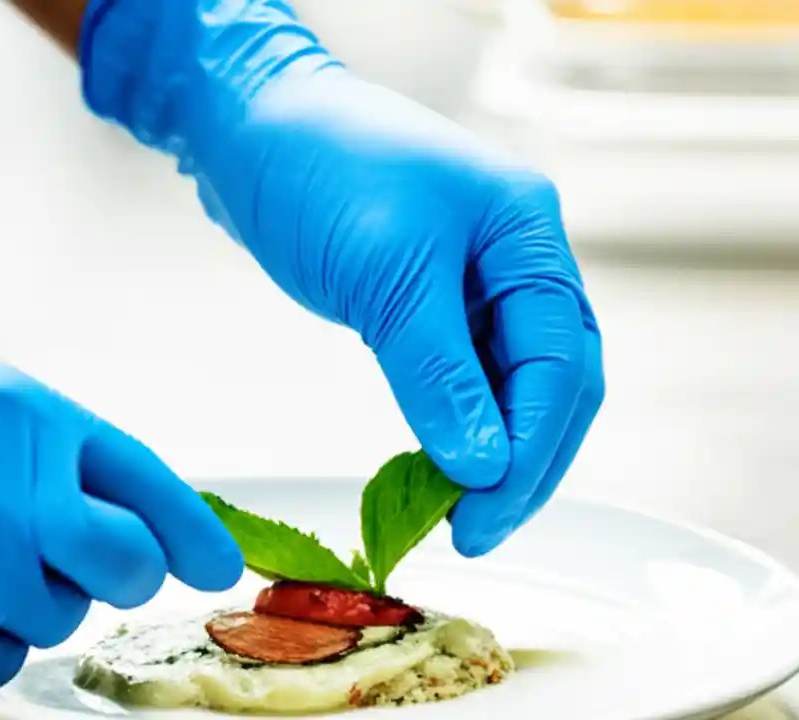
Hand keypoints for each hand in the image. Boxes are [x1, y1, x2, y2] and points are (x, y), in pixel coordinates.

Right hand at [0, 270, 242, 687]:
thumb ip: (30, 449)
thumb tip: (94, 503)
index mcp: (16, 412)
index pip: (146, 485)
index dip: (190, 534)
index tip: (214, 565)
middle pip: (119, 569)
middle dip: (106, 576)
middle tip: (60, 564)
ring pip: (47, 623)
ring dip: (14, 604)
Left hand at [81, 0, 603, 554]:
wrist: (247, 127)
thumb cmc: (320, 169)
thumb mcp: (388, 274)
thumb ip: (439, 372)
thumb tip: (482, 466)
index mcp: (526, 234)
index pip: (562, 361)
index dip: (533, 447)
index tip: (488, 512)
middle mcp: (511, 258)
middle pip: (552, 380)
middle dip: (524, 460)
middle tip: (477, 529)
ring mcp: (470, 280)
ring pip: (508, 384)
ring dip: (492, 449)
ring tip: (459, 513)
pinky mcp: (424, 299)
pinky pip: (461, 373)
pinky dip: (455, 421)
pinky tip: (440, 464)